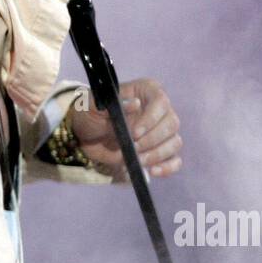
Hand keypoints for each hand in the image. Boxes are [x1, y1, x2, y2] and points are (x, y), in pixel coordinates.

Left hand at [68, 79, 182, 179]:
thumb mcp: (94, 105)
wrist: (87, 135)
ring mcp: (162, 132)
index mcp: (147, 91)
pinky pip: (174, 160)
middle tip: (134, 148)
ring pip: (174, 142)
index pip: (161, 101)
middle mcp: (160, 110)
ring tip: (137, 160)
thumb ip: (114, 104)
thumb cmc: (91, 113)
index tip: (135, 133)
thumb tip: (136, 104)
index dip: (151, 118)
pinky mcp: (161, 151)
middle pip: (171, 123)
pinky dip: (167, 167)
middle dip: (152, 139)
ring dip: (157, 154)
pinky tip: (152, 171)